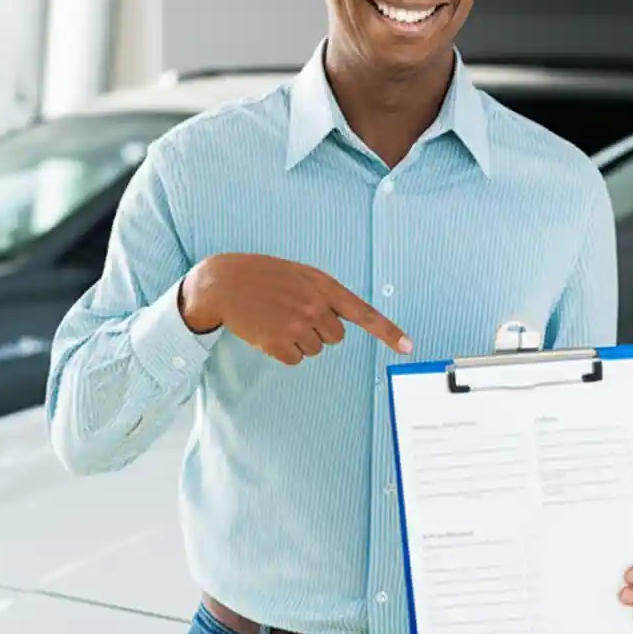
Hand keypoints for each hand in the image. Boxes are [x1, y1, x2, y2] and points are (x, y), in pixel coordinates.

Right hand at [180, 253, 412, 364]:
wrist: (223, 282)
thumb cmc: (262, 276)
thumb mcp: (298, 274)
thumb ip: (321, 294)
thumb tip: (336, 325)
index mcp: (323, 285)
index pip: (363, 312)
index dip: (388, 331)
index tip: (409, 347)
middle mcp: (315, 305)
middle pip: (335, 337)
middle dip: (317, 330)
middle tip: (291, 314)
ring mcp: (297, 325)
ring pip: (314, 349)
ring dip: (297, 340)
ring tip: (275, 319)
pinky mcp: (278, 342)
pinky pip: (295, 359)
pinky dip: (282, 351)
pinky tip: (267, 332)